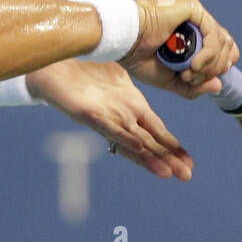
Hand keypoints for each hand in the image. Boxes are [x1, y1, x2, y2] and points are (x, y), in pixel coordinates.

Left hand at [26, 59, 193, 179]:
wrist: (51, 64)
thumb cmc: (84, 67)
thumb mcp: (117, 74)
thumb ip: (133, 87)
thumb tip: (149, 83)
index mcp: (132, 108)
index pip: (158, 133)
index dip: (174, 149)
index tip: (190, 164)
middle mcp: (122, 117)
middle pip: (150, 143)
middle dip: (170, 160)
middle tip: (187, 177)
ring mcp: (107, 117)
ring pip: (134, 141)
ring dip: (151, 158)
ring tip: (168, 173)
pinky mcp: (90, 114)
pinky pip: (111, 129)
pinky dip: (126, 140)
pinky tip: (140, 147)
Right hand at [118, 0, 239, 99]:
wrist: (123, 42)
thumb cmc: (139, 57)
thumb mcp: (170, 79)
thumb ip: (194, 86)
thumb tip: (219, 86)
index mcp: (191, 33)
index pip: (222, 47)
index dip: (221, 65)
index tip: (210, 78)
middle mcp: (196, 20)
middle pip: (226, 45)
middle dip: (215, 68)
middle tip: (192, 78)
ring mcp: (194, 12)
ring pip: (221, 41)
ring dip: (209, 65)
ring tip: (188, 74)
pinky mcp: (192, 6)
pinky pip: (212, 33)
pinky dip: (207, 54)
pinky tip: (193, 65)